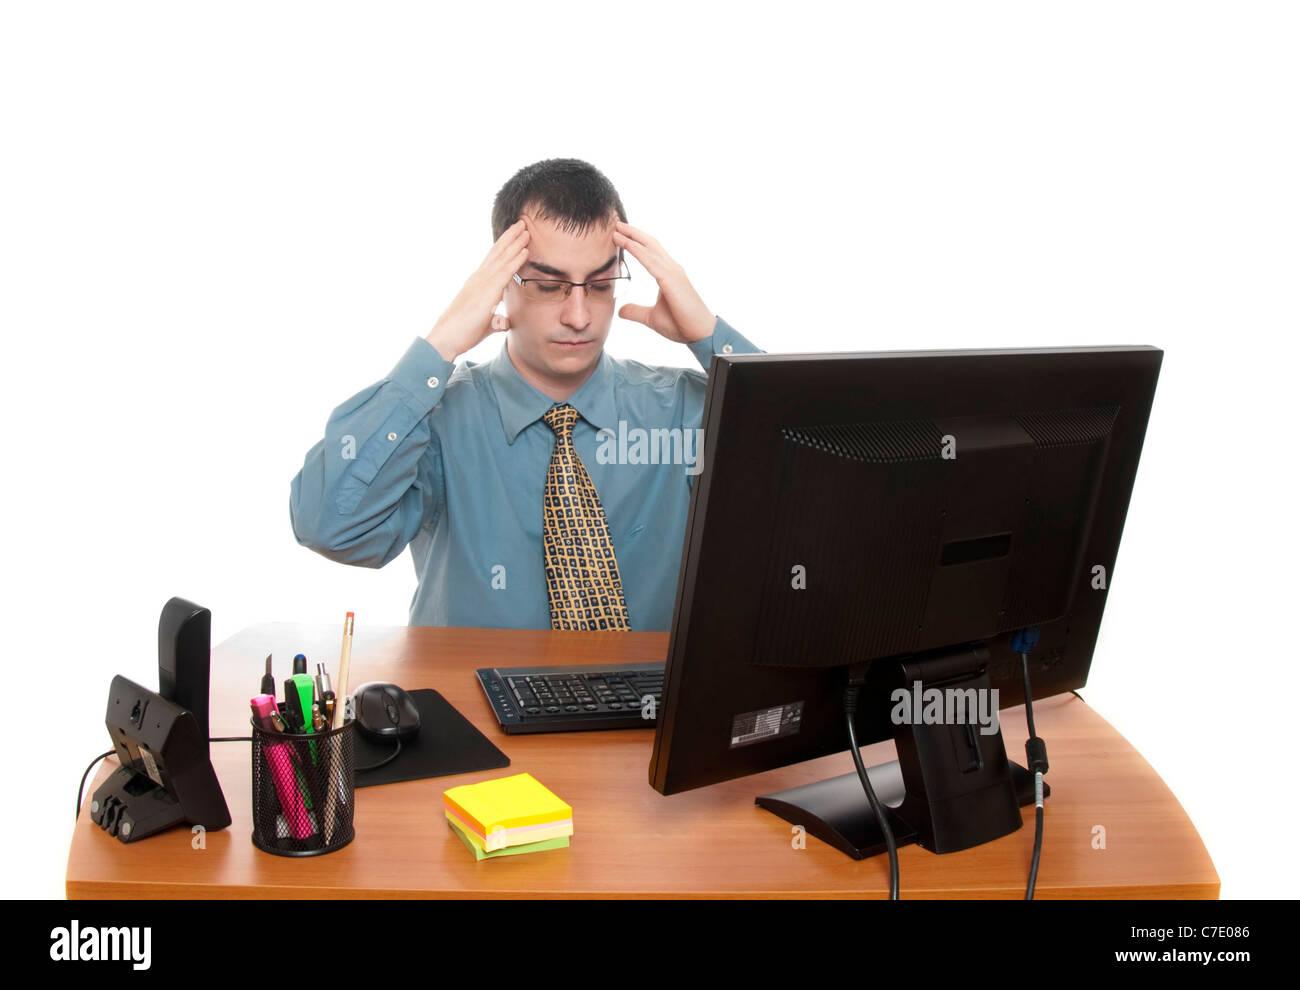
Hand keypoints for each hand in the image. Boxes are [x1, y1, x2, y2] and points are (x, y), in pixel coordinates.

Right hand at [426, 220, 529, 360]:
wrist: (447, 338)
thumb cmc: (462, 333)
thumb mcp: (484, 324)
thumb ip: (495, 320)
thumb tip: (503, 321)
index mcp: (477, 284)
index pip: (492, 260)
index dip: (503, 246)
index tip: (513, 235)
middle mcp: (478, 279)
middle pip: (497, 252)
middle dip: (510, 237)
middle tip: (522, 223)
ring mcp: (481, 283)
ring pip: (502, 257)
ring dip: (515, 242)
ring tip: (526, 228)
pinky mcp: (487, 292)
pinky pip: (505, 272)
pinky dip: (516, 260)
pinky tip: (525, 250)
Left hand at [613, 221, 716, 343]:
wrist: (700, 334)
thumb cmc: (681, 324)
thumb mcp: (651, 318)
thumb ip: (636, 311)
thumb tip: (620, 310)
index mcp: (668, 274)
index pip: (650, 252)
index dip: (635, 241)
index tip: (619, 234)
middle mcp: (672, 269)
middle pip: (650, 244)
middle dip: (633, 233)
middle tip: (617, 223)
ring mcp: (673, 272)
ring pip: (650, 248)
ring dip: (633, 237)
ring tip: (618, 229)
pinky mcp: (672, 280)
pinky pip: (651, 262)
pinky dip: (637, 251)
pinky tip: (626, 244)